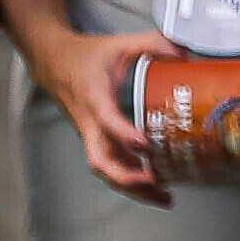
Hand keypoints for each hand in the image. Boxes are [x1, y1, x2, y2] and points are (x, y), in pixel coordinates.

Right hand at [22, 25, 169, 207]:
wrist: (54, 62)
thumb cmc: (84, 57)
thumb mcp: (120, 43)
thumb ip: (154, 44)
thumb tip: (185, 53)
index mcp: (95, 96)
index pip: (107, 120)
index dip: (124, 134)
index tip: (145, 144)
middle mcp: (90, 122)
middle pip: (102, 161)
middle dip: (129, 179)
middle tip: (158, 185)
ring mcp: (91, 134)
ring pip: (106, 169)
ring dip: (133, 187)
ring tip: (163, 197)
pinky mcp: (95, 140)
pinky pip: (111, 164)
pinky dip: (131, 178)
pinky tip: (154, 184)